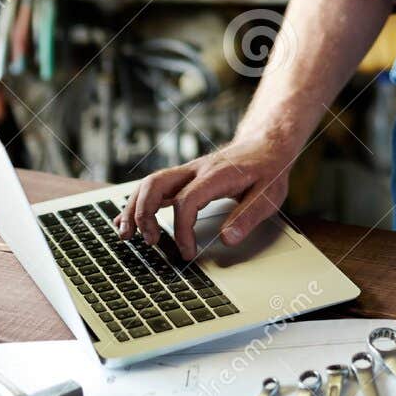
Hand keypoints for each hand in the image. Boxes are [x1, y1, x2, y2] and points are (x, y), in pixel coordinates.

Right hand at [116, 133, 292, 259]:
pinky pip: (155, 186)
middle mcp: (196, 170)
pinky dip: (138, 203)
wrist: (267, 143)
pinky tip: (126, 219)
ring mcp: (188, 171)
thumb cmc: (268, 169)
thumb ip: (248, 217)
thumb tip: (227, 240)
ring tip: (126, 234)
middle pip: (156, 184)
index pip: (186, 201)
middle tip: (147, 241)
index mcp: (216, 175)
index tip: (187, 252)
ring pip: (150, 183)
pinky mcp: (185, 177)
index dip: (181, 230)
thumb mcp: (269, 195)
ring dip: (134, 207)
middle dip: (143, 213)